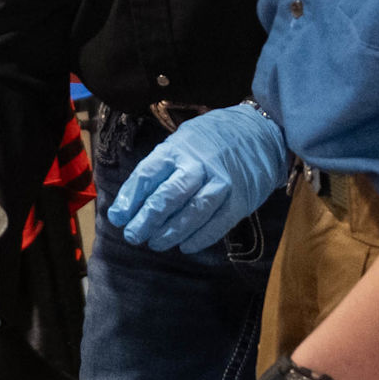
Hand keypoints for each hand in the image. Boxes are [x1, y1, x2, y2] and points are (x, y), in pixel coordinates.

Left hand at [103, 104, 289, 251]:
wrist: (261, 133)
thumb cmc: (211, 141)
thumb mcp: (182, 142)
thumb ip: (160, 168)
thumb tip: (130, 201)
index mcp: (178, 148)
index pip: (147, 174)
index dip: (130, 199)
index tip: (117, 218)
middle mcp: (199, 164)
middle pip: (168, 196)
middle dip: (146, 220)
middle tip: (133, 237)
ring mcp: (222, 182)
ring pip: (192, 212)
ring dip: (171, 233)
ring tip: (156, 244)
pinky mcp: (240, 199)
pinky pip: (218, 224)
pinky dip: (200, 238)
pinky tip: (185, 246)